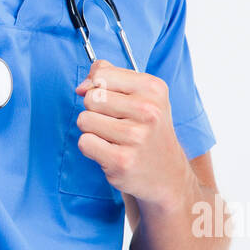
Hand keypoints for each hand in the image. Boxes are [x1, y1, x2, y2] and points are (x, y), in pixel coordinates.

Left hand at [74, 58, 194, 206]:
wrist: (167, 174)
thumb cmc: (149, 130)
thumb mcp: (142, 95)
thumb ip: (110, 77)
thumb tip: (82, 86)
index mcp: (153, 89)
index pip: (102, 74)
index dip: (98, 87)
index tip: (113, 101)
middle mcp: (148, 111)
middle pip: (91, 97)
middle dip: (95, 110)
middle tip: (116, 123)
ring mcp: (135, 137)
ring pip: (84, 119)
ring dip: (93, 130)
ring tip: (114, 138)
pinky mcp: (121, 160)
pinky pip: (84, 142)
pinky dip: (92, 148)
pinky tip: (111, 152)